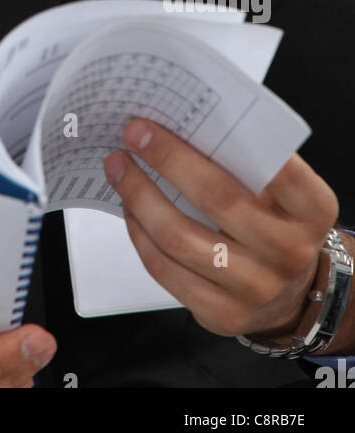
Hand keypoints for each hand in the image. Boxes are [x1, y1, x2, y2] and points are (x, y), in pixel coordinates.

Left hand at [103, 119, 339, 340]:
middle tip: (134, 134)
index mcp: (312, 210)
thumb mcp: (283, 193)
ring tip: (119, 168)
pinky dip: (140, 235)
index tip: (181, 117)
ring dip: (139, 197)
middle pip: (217, 198)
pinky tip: (130, 209)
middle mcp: (290, 252)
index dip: (226, 138)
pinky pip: (166, 270)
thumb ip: (250, 161)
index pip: (277, 168)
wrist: (291, 293)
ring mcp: (256, 289)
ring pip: (180, 238)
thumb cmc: (278, 224)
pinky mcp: (223, 314)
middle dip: (167, 160)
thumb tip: (183, 122)